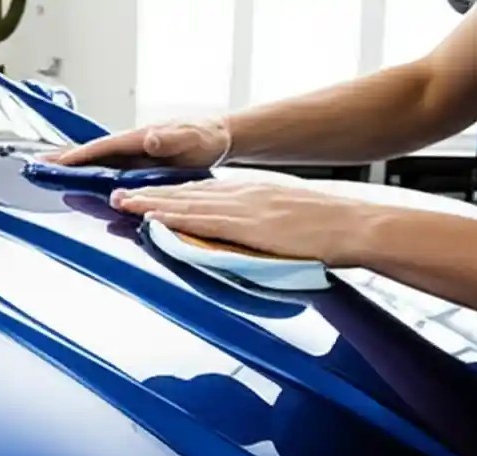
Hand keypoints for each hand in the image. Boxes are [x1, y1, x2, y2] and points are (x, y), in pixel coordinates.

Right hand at [42, 117, 231, 168]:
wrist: (219, 138)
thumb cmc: (206, 138)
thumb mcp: (192, 138)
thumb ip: (170, 140)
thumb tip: (148, 139)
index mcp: (138, 138)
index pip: (102, 148)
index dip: (78, 156)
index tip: (55, 163)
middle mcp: (131, 145)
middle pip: (92, 153)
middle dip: (64, 159)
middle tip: (36, 166)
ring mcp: (132, 155)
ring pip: (97, 161)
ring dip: (72, 167)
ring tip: (47, 174)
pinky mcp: (137, 164)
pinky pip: (108, 169)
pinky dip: (89, 172)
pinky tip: (78, 181)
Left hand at [111, 180, 385, 266]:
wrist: (357, 227)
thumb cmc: (333, 232)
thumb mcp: (290, 224)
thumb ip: (263, 230)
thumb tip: (247, 241)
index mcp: (255, 195)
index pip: (205, 192)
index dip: (173, 194)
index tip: (148, 195)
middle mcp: (245, 195)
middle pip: (188, 193)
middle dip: (151, 194)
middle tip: (119, 194)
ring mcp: (245, 208)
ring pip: (186, 203)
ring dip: (150, 203)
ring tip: (121, 202)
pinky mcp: (247, 224)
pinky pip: (200, 220)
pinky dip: (173, 217)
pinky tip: (151, 217)